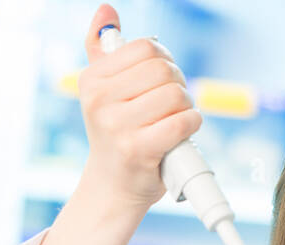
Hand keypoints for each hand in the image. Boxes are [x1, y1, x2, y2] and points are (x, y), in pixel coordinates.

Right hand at [78, 4, 201, 210]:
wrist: (113, 187)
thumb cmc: (116, 135)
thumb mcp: (103, 91)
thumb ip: (103, 50)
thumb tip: (107, 10)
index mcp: (92, 80)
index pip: (146, 48)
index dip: (165, 61)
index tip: (162, 81)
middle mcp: (99, 100)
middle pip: (163, 70)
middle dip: (178, 84)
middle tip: (173, 103)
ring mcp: (117, 125)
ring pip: (175, 95)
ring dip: (186, 108)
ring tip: (175, 120)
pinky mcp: (137, 149)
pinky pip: (182, 122)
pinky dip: (191, 125)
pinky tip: (183, 134)